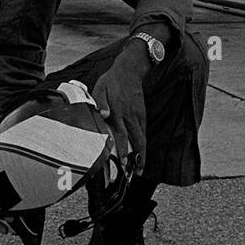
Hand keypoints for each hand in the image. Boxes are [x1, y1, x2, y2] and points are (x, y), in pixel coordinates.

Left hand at [92, 51, 146, 174]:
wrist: (130, 70)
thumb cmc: (112, 81)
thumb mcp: (100, 88)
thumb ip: (100, 102)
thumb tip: (103, 114)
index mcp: (118, 112)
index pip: (122, 135)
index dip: (123, 150)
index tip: (124, 163)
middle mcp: (130, 116)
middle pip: (137, 141)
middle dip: (138, 159)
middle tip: (138, 173)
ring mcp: (138, 115)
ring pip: (142, 138)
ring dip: (142, 154)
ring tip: (141, 167)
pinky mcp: (142, 114)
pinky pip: (144, 131)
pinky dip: (143, 143)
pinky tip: (141, 152)